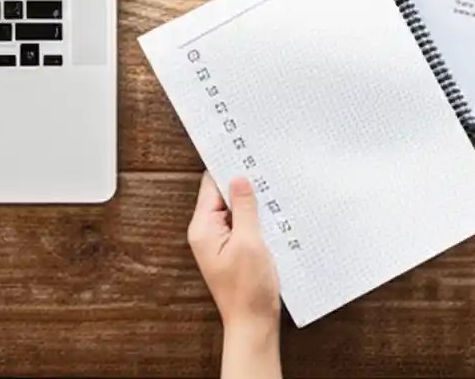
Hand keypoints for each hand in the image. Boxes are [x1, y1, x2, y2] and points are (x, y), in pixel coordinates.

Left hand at [189, 173, 281, 378]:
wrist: (253, 323)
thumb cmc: (248, 291)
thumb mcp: (249, 242)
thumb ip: (244, 208)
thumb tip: (239, 179)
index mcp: (203, 228)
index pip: (211, 186)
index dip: (228, 168)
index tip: (244, 151)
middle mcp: (207, 233)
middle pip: (223, 196)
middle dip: (243, 184)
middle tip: (264, 170)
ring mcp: (221, 242)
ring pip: (236, 210)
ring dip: (252, 203)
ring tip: (271, 193)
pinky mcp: (234, 250)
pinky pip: (243, 225)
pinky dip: (256, 219)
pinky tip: (271, 216)